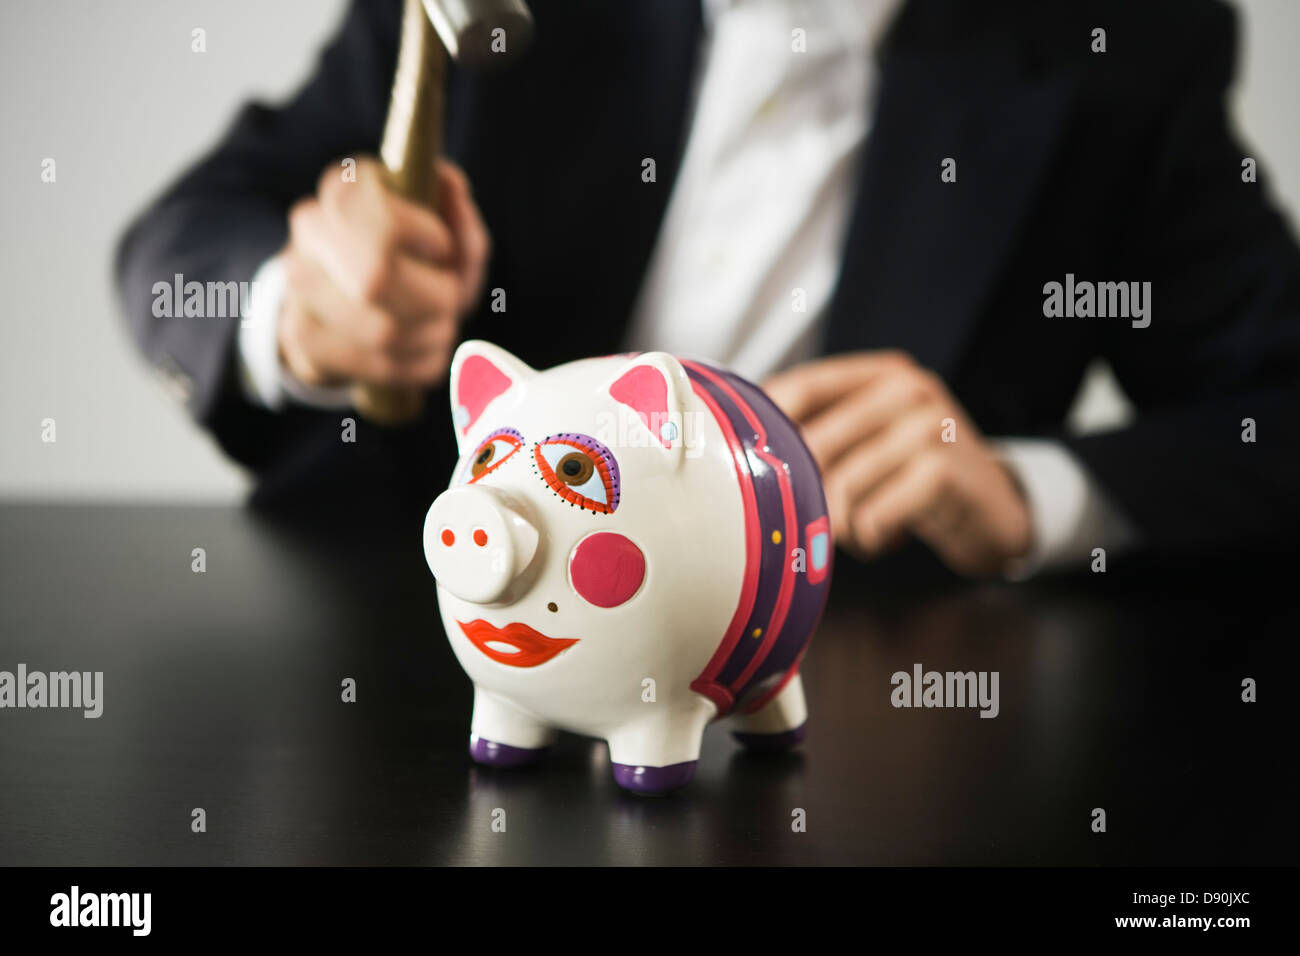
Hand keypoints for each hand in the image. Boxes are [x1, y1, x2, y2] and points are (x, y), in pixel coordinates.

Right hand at [277, 158, 489, 388]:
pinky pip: (381, 365)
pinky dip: (420, 362)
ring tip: (440, 326)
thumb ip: (456, 214)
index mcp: (344, 190)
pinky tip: (424, 349)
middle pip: (375, 278)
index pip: (365, 205)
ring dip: (432, 334)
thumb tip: (452, 188)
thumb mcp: (442, 232)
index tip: (441, 246)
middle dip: (433, 297)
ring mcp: (298, 288)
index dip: (421, 232)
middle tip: (450, 298)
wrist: (343, 302)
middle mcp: (310, 234)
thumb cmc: (410, 258)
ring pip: (383, 332)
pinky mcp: (304, 340)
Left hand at [764, 351, 1032, 576]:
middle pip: (813, 444)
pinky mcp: (944, 468)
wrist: (996, 512)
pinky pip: (874, 513)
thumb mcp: (871, 443)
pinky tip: (888, 536)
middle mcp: (905, 388)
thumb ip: (820, 432)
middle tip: (820, 520)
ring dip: (843, 525)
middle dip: (806, 496)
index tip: (745, 468)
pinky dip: (871, 537)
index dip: (765, 430)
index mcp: (880, 372)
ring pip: (841, 485)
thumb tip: (735, 444)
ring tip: (862, 530)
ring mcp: (929, 424)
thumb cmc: (914, 480)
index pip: (798, 387)